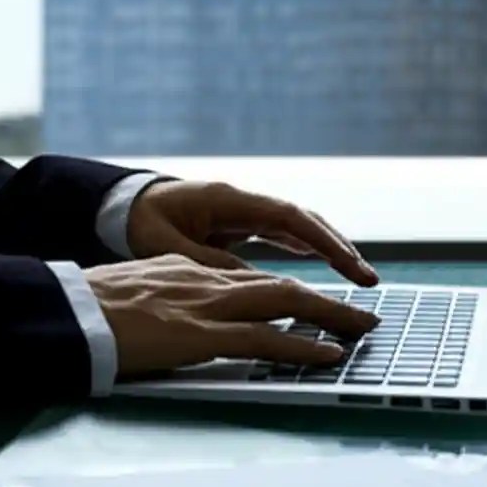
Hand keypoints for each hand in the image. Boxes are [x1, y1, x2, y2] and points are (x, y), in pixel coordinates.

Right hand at [85, 254, 379, 375]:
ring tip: (361, 330)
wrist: (59, 313)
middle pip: (279, 285)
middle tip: (359, 314)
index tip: (309, 304)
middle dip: (323, 300)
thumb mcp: (130, 294)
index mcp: (185, 272)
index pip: (249, 279)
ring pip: (284, 302)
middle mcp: (203, 281)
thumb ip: (161, 301)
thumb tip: (173, 319)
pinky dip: (302, 345)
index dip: (285, 292)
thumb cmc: (82, 310)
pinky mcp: (200, 334)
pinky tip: (329, 354)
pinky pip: (265, 339)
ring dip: (328, 316)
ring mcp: (205, 305)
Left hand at [127, 179, 378, 285]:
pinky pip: (281, 235)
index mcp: (229, 201)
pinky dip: (306, 248)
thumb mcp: (167, 247)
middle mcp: (243, 203)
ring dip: (328, 249)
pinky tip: (323, 263)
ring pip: (298, 228)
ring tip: (357, 277)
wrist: (118, 204)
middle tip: (368, 279)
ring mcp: (243, 213)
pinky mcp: (239, 224)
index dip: (323, 240)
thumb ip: (209, 264)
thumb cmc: (138, 222)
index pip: (289, 218)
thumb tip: (252, 285)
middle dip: (339, 248)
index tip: (350, 263)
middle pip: (304, 221)